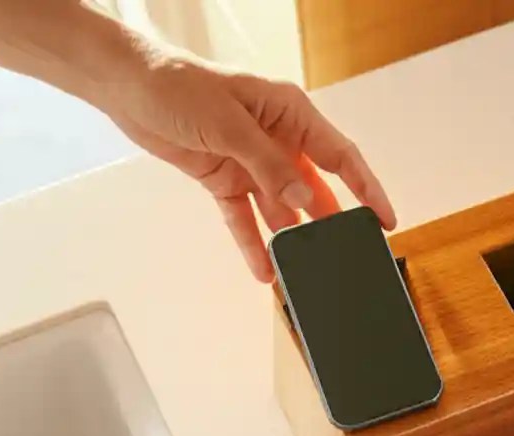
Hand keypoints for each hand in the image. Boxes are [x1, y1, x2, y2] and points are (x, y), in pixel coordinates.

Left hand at [103, 50, 396, 281]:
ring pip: (281, 208)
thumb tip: (302, 199)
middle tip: (346, 255)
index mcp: (289, 112)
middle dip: (329, 222)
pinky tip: (264, 270)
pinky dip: (253, 243)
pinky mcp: (224, 179)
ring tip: (304, 271)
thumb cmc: (178, 85)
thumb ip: (268, 164)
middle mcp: (276, 138)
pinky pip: (245, 219)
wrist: (128, 87)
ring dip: (289, 238)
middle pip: (314, 188)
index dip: (367, 188)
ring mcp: (251, 162)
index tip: (385, 219)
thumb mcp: (229, 124)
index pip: (339, 155)